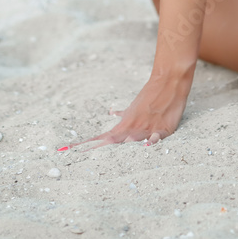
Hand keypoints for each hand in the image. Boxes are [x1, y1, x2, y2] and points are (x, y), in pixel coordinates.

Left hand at [63, 72, 190, 150]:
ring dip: (121, 147)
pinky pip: (155, 137)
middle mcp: (132, 128)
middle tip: (78, 157)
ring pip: (131, 141)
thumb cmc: (150, 95)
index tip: (69, 149)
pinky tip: (146, 146)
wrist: (168, 81)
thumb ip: (123, 114)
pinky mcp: (163, 129)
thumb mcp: (134, 106)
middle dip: (96, 150)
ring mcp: (146, 128)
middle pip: (112, 143)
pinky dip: (150, 142)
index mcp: (124, 124)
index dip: (86, 144)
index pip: (103, 137)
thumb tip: (112, 113)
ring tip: (106, 154)